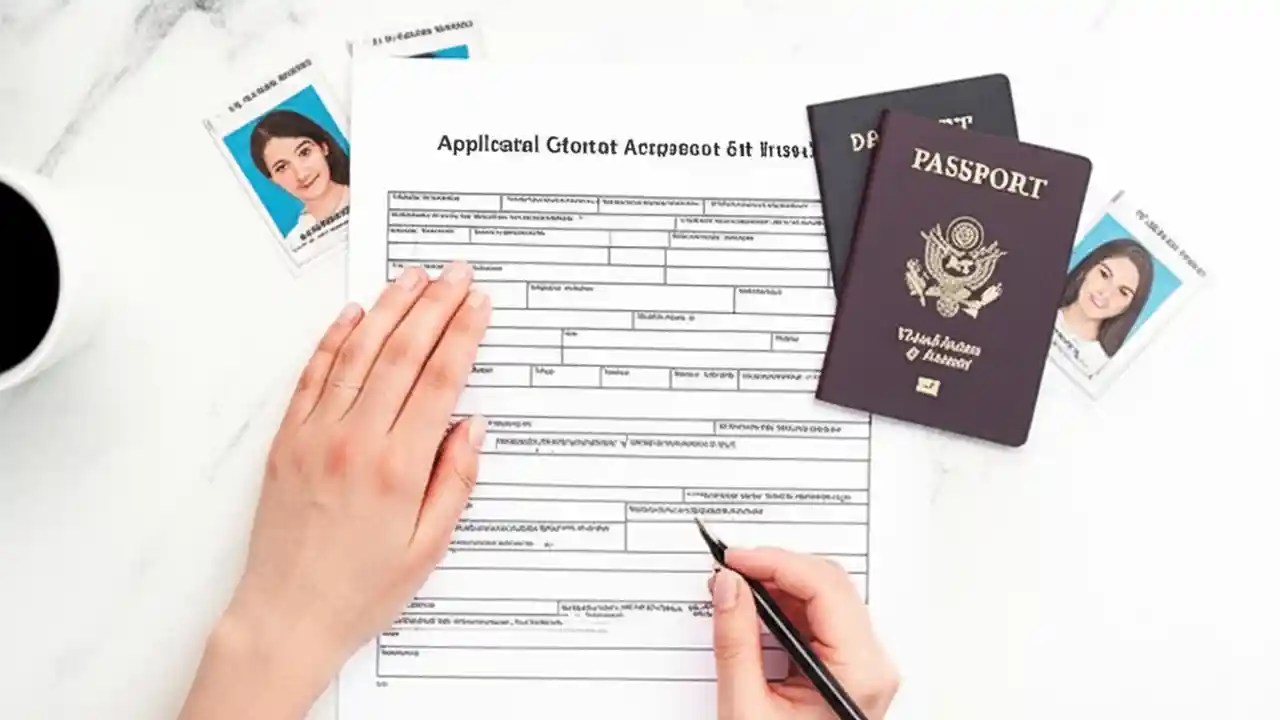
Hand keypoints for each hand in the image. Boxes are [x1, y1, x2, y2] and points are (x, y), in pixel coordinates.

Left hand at [179, 262, 490, 718]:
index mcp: (398, 467)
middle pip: (402, 353)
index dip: (463, 334)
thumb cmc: (359, 590)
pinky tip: (353, 315)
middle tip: (456, 275)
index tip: (479, 304)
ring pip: (358, 353)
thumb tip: (472, 428)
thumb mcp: (427, 548)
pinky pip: (313, 375)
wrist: (285, 617)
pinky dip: (335, 339)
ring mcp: (315, 435)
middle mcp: (355, 441)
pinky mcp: (287, 440)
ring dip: (388, 309)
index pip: (439, 380)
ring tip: (413, 279)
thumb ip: (454, 482)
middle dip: (434, 306)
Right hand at [710, 548, 898, 719]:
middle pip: (830, 585)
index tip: (735, 560)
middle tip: (731, 569)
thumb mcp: (746, 707)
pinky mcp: (847, 670)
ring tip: (737, 587)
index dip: (775, 562)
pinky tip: (755, 608)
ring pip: (826, 597)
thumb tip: (729, 587)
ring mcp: (863, 667)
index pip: (824, 587)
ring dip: (780, 584)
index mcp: (858, 673)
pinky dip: (787, 606)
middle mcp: (871, 666)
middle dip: (776, 568)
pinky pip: (821, 620)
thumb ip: (735, 641)